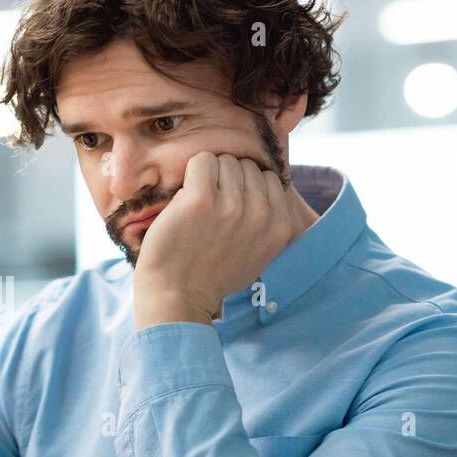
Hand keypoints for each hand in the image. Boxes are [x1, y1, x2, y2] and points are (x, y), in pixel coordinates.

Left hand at [133, 152, 292, 329]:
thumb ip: (267, 220)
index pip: (268, 176)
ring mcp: (231, 205)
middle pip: (245, 165)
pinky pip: (202, 160)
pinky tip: (184, 199)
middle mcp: (260, 213)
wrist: (177, 295)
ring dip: (207, 177)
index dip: (245, 186)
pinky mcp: (201, 199)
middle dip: (226, 180)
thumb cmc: (211, 275)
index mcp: (279, 225)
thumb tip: (266, 182)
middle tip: (209, 208)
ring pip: (223, 160)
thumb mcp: (258, 253)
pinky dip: (190, 173)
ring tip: (197, 207)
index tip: (228, 206)